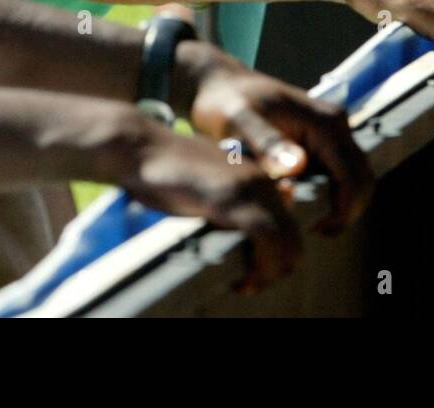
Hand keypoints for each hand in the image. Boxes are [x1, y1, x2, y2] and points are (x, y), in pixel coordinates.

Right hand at [120, 114, 300, 291]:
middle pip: (292, 236)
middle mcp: (262, 178)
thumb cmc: (165, 168)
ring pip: (286, 241)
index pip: (286, 224)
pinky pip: (267, 238)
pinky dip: (262, 266)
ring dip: (271, 272)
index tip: (254, 273)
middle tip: (251, 285)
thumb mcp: (205, 183)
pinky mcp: (234, 198)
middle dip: (277, 268)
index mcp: (257, 175)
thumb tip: (243, 224)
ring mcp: (250, 187)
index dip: (278, 255)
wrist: (142, 146)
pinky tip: (244, 280)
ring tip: (248, 286)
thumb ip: (230, 198)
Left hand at [178, 41, 373, 232]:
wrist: (220, 85)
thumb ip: (266, 141)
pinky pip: (340, 174)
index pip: (352, 175)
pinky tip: (303, 206)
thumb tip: (297, 166)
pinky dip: (333, 195)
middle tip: (317, 232)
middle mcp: (335, 124)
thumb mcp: (238, 120)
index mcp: (324, 121)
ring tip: (312, 225)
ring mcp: (331, 132)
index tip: (315, 229)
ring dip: (343, 204)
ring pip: (355, 177)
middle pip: (363, 178)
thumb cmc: (225, 102)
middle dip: (348, 211)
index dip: (343, 209)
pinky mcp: (322, 141)